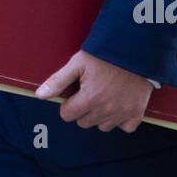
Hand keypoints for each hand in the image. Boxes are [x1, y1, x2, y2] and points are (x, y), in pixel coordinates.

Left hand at [34, 50, 152, 132]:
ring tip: (105, 96)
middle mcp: (105, 110)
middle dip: (83, 110)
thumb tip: (40, 95)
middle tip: (91, 92)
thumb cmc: (104, 54)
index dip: (68, 103)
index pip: (67, 115)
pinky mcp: (136, 113)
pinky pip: (125, 127)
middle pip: (84, 122)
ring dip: (100, 115)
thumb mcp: (77, 63)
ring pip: (102, 126)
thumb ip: (58, 81)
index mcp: (89, 99)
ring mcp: (122, 113)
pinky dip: (121, 119)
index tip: (75, 93)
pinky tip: (119, 104)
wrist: (134, 49)